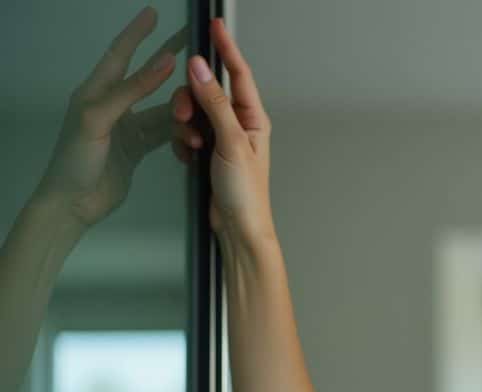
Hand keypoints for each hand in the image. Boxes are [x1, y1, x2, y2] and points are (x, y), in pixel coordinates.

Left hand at [33, 6, 188, 229]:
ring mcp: (126, 127)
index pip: (119, 54)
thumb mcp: (101, 118)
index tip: (154, 13)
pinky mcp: (136, 148)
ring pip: (162, 109)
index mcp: (97, 92)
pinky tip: (196, 135)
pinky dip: (180, 133)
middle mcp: (113, 105)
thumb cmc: (77, 159)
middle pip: (145, 76)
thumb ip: (134, 89)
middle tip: (192, 42)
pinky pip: (164, 133)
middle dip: (168, 58)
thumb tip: (166, 62)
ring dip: (182, 109)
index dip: (137, 33)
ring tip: (204, 106)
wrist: (73, 203)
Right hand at [172, 17, 275, 245]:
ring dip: (184, 126)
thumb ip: (214, 104)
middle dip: (190, 100)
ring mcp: (222, 138)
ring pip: (192, 113)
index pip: (239, 73)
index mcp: (253, 119)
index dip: (226, 48)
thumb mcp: (230, 143)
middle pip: (207, 92)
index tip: (215, 26)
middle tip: (183, 118)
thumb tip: (200, 69)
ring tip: (190, 145)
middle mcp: (239, 125)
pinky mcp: (208, 152)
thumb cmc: (246, 194)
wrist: (238, 228)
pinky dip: (181, 142)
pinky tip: (187, 157)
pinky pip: (185, 134)